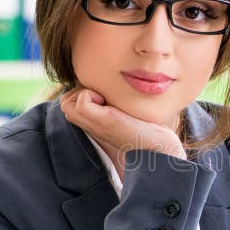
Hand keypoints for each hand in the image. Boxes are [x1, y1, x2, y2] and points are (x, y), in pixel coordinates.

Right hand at [60, 87, 185, 179]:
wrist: (163, 150)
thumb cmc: (151, 132)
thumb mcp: (128, 112)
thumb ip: (117, 102)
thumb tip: (117, 79)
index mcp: (96, 123)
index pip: (71, 101)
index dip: (84, 92)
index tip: (106, 96)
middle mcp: (92, 126)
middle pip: (66, 101)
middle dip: (81, 91)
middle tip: (105, 96)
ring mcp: (96, 125)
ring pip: (67, 101)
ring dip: (84, 92)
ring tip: (106, 98)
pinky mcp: (105, 122)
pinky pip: (81, 102)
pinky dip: (90, 95)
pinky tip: (108, 101)